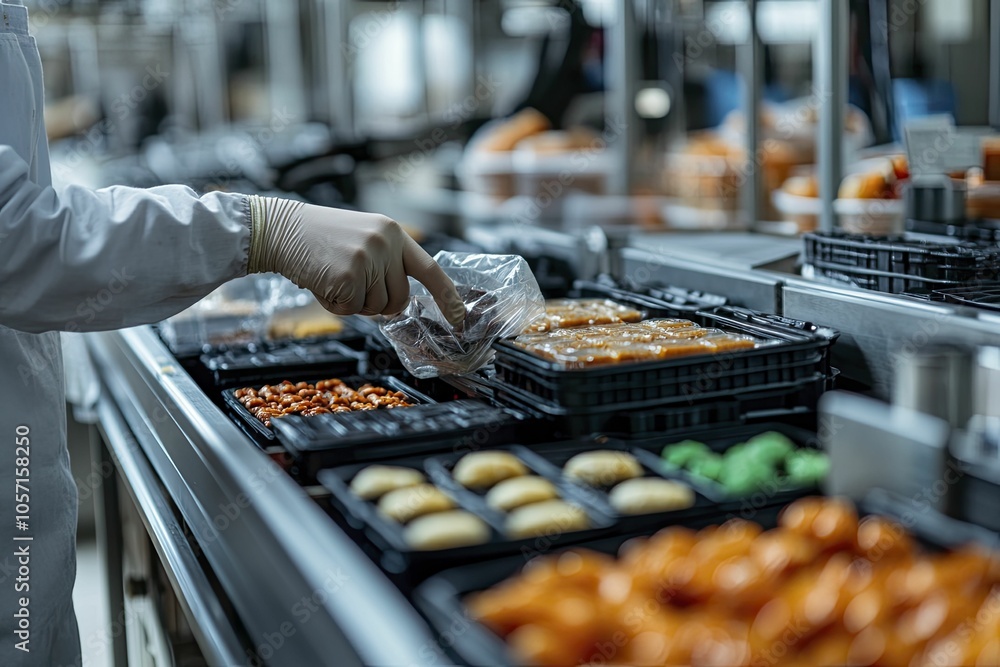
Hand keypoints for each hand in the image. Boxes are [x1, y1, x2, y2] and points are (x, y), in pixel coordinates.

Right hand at [247, 196, 464, 324]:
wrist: (282, 230)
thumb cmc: (321, 238)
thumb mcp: (365, 238)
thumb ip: (389, 263)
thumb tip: (402, 302)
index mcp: (394, 234)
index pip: (431, 270)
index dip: (447, 297)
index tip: (460, 318)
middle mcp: (386, 244)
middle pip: (399, 300)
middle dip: (378, 303)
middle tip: (352, 283)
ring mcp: (368, 260)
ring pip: (376, 308)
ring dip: (354, 303)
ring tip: (334, 276)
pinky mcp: (348, 277)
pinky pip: (351, 311)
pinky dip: (335, 305)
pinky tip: (322, 282)